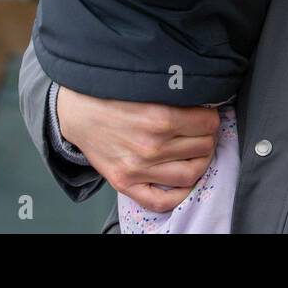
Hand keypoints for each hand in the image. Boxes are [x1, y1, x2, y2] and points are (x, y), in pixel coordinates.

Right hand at [56, 85, 218, 212]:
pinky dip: (179, 195)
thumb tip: (208, 100)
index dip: (211, 117)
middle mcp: (152, 147)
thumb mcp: (148, 86)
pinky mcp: (125, 183)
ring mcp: (139, 169)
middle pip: (204, 147)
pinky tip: (184, 182)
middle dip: (207, 137)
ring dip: (201, 162)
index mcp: (161, 118)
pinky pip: (161, 201)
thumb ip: (177, 95)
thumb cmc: (113, 95)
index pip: (209, 124)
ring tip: (197, 152)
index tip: (206, 115)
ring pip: (191, 173)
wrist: (77, 111)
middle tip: (202, 132)